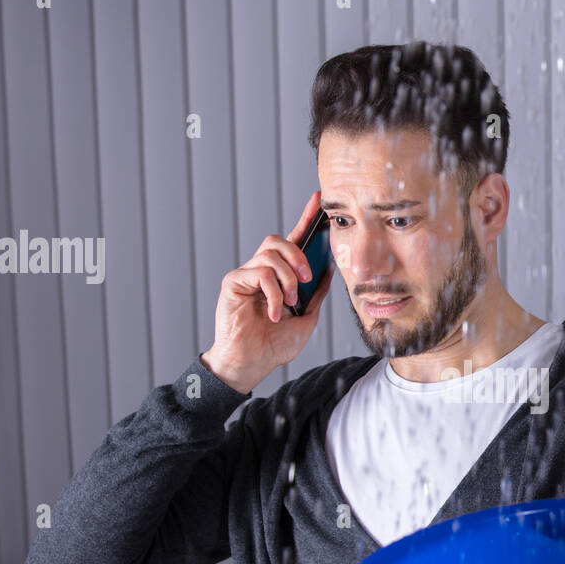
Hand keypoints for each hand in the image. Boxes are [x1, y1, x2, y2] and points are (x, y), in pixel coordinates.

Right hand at [201, 190, 333, 392]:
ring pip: (271, 255)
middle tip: (305, 279)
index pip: (294, 240)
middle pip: (279, 240)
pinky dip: (273, 293)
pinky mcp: (234, 281)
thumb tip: (330, 269)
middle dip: (298, 255)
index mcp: (281, 276)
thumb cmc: (274, 344)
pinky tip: (275, 313)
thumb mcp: (307, 318)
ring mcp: (247, 275)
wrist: (252, 363)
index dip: (306, 218)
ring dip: (287, 279)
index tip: (319, 200)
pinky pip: (259, 273)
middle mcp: (262, 270)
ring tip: (288, 303)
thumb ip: (316, 293)